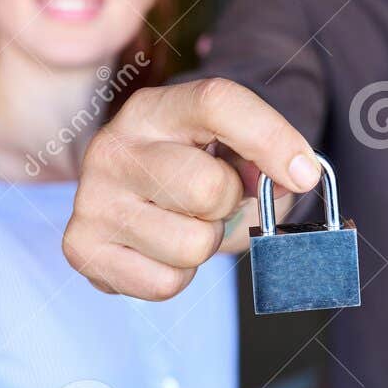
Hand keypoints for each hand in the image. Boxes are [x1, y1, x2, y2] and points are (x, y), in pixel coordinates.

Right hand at [63, 78, 320, 299]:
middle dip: (228, 207)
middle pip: (209, 189)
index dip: (271, 138)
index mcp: (155, 108)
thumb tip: (293, 178)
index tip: (306, 174)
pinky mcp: (81, 246)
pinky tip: (158, 251)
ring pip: (191, 245)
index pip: (218, 103)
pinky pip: (165, 283)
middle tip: (210, 204)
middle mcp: (114, 145)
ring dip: (204, 246)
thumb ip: (265, 161)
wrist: (132, 200)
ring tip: (183, 226)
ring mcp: (91, 197)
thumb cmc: (193, 173)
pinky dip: (176, 277)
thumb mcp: (231, 154)